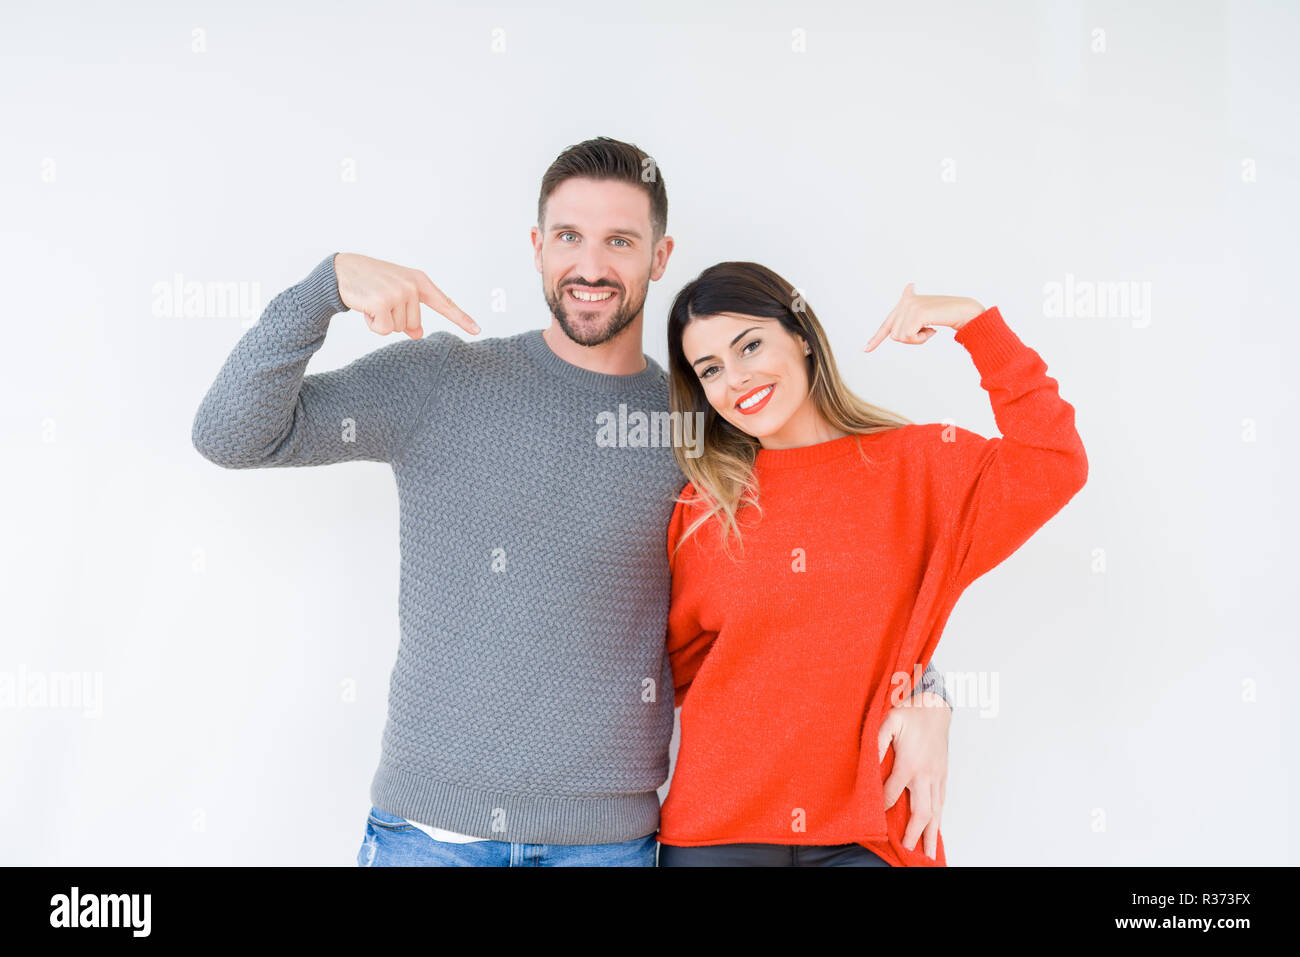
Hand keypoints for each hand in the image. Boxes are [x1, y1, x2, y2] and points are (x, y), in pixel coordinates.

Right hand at [333, 252, 479, 340]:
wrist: (342, 271)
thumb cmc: (371, 283)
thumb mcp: (395, 295)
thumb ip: (409, 313)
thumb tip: (418, 335)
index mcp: (419, 281)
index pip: (444, 303)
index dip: (461, 319)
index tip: (477, 330)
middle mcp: (412, 286)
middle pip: (414, 325)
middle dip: (395, 320)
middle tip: (380, 301)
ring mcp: (398, 293)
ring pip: (398, 328)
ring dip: (381, 321)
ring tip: (372, 302)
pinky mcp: (382, 302)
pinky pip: (383, 330)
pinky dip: (372, 324)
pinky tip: (365, 307)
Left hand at [863, 283, 983, 351]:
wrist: (965, 311)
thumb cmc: (947, 315)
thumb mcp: (926, 316)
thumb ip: (911, 317)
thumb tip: (900, 318)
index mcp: (906, 300)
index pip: (887, 323)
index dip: (876, 338)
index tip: (865, 349)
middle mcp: (905, 300)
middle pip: (894, 335)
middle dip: (911, 339)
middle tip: (927, 330)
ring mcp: (910, 305)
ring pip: (900, 337)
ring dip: (917, 339)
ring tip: (930, 327)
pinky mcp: (916, 313)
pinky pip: (909, 337)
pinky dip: (921, 339)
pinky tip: (932, 329)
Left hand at [877, 690, 950, 858]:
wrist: (935, 705)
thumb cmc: (909, 711)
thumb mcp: (888, 721)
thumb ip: (877, 743)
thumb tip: (867, 763)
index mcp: (909, 764)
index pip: (892, 794)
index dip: (881, 807)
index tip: (874, 819)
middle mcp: (925, 774)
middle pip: (921, 811)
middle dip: (914, 833)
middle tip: (907, 850)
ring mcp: (937, 776)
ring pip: (936, 810)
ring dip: (931, 832)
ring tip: (928, 852)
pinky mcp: (943, 774)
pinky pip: (942, 800)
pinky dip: (939, 817)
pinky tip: (936, 827)